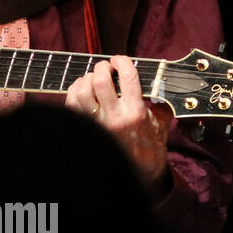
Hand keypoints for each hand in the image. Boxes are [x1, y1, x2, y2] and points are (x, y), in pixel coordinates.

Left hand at [65, 55, 170, 187]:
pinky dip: (74, 91)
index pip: (128, 78)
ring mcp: (97, 124)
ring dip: (86, 79)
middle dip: (102, 67)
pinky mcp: (85, 128)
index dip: (122, 62)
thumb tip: (161, 83)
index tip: (120, 59)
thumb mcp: (162, 124)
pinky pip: (71, 103)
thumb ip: (161, 102)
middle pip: (100, 81)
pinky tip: (82, 90)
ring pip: (82, 91)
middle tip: (105, 67)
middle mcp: (114, 117)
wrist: (138, 172)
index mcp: (135, 113)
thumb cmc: (150, 147)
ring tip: (92, 78)